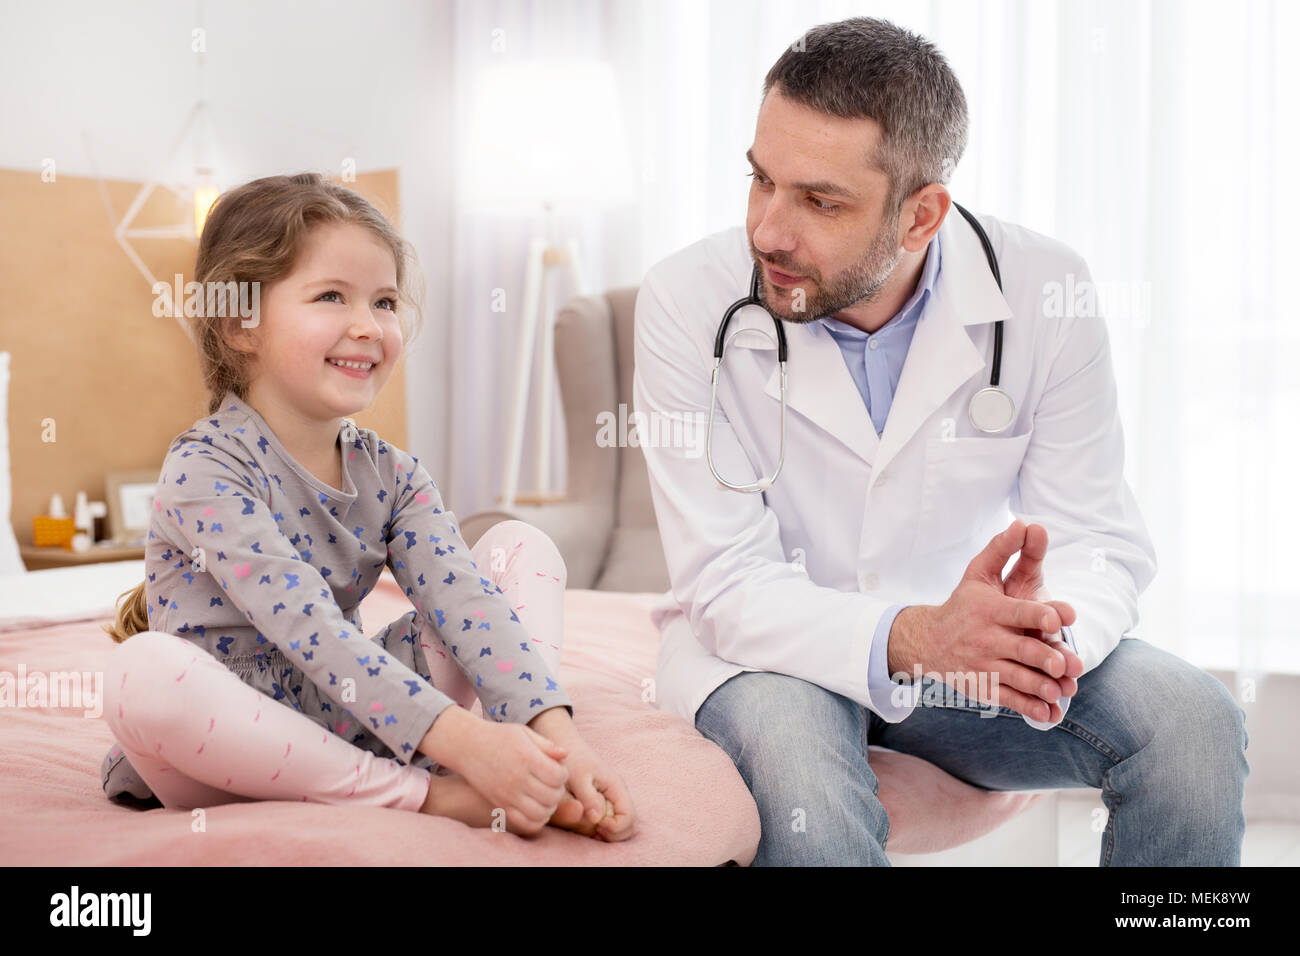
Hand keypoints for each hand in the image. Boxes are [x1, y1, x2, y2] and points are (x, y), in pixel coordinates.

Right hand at [430, 707, 569, 834]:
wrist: (467, 746)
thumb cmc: (499, 736)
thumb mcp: (523, 732)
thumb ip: (546, 744)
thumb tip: (566, 755)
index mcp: (526, 758)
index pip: (557, 775)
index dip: (563, 773)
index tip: (557, 768)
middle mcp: (517, 778)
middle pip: (552, 796)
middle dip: (559, 791)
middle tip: (553, 783)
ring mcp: (507, 794)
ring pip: (541, 813)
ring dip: (550, 807)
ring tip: (546, 796)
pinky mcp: (500, 805)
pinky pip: (525, 823)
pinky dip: (536, 820)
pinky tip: (537, 808)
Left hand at [528, 708, 636, 841]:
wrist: (567, 746)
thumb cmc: (571, 760)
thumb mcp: (577, 778)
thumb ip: (588, 798)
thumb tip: (597, 820)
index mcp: (616, 787)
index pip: (629, 817)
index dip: (615, 828)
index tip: (596, 825)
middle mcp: (620, 793)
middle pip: (631, 825)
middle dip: (615, 834)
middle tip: (595, 831)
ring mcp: (615, 798)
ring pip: (625, 825)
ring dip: (612, 834)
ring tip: (592, 830)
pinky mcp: (607, 801)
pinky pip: (615, 821)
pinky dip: (607, 830)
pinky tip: (590, 826)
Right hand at [902, 521, 1080, 722]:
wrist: (928, 641)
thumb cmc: (963, 603)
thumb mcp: (978, 573)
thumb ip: (1002, 550)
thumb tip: (1025, 522)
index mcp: (989, 610)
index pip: (1016, 611)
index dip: (1037, 615)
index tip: (1057, 620)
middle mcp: (986, 638)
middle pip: (1020, 649)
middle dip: (1043, 657)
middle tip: (1066, 664)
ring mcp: (984, 665)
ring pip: (1016, 677)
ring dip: (1039, 686)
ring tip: (1060, 691)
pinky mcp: (984, 686)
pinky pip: (1009, 699)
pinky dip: (1030, 708)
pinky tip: (1050, 713)